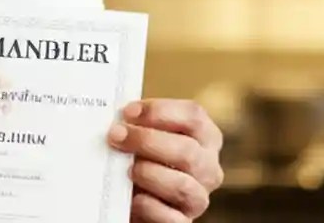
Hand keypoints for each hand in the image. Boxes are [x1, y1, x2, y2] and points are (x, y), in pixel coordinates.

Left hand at [108, 99, 224, 221]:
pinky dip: (149, 207)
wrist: (129, 197)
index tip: (128, 113)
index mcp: (203, 137)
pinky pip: (172, 218)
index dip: (159, 111)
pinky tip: (133, 198)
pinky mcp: (183, 222)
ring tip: (126, 169)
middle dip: (147, 141)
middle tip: (116, 136)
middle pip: (187, 151)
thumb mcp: (142, 135)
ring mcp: (198, 197)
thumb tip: (117, 121)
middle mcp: (207, 167)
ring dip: (149, 174)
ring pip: (182, 186)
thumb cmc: (136, 156)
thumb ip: (136, 124)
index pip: (193, 116)